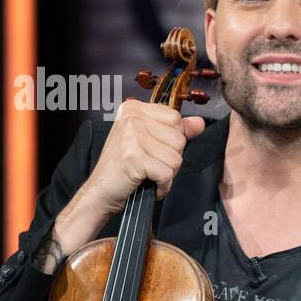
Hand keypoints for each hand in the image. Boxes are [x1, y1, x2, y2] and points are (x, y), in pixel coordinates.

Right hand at [85, 99, 205, 213]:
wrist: (101, 192)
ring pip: (176, 158)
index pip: (176, 118)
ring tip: (147, 174)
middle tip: (149, 164)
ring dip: (167, 173)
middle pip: (179, 139)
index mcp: (134, 108)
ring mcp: (131, 137)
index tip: (154, 149)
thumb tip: (199, 123)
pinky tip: (148, 184)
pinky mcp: (133, 157)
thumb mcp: (150, 142)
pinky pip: (167, 174)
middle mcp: (131, 118)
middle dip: (171, 158)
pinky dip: (163, 186)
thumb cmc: (124, 168)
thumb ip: (176, 130)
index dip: (172, 140)